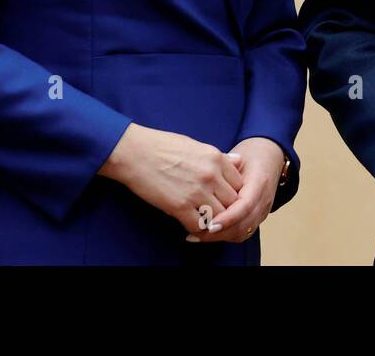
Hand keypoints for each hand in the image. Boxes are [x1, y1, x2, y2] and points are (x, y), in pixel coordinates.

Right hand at [99, 123, 244, 235]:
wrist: (134, 152)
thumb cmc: (162, 146)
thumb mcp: (196, 145)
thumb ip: (219, 157)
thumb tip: (238, 161)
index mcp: (216, 157)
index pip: (239, 183)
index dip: (234, 193)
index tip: (224, 197)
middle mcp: (211, 175)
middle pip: (234, 201)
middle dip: (227, 209)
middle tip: (217, 213)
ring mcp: (196, 191)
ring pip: (220, 216)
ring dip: (214, 220)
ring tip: (205, 221)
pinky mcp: (180, 206)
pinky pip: (199, 226)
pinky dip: (198, 229)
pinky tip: (190, 224)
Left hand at [186, 137, 283, 243]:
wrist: (269, 156)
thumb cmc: (250, 154)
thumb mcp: (237, 156)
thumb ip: (222, 168)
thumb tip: (202, 180)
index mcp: (259, 182)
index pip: (245, 206)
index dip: (228, 218)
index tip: (210, 224)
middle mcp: (263, 200)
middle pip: (243, 225)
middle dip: (219, 232)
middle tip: (195, 233)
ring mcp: (262, 211)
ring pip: (242, 233)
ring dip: (220, 236)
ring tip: (197, 235)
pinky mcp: (258, 217)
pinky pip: (242, 233)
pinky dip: (225, 236)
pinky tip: (208, 233)